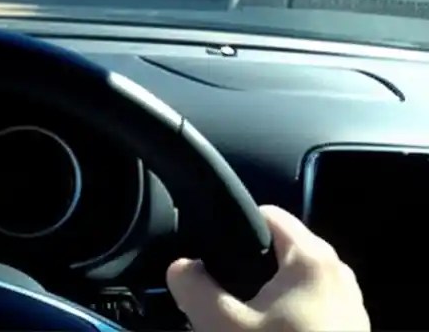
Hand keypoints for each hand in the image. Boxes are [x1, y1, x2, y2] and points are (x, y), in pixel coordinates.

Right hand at [166, 205, 368, 331]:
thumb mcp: (220, 323)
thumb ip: (192, 285)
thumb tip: (181, 268)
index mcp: (311, 258)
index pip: (265, 214)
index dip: (230, 229)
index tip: (211, 258)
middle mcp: (338, 273)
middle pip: (278, 250)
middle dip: (247, 270)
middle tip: (223, 301)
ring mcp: (350, 303)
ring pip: (292, 282)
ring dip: (266, 298)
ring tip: (245, 325)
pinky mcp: (351, 329)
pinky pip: (309, 307)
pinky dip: (287, 317)